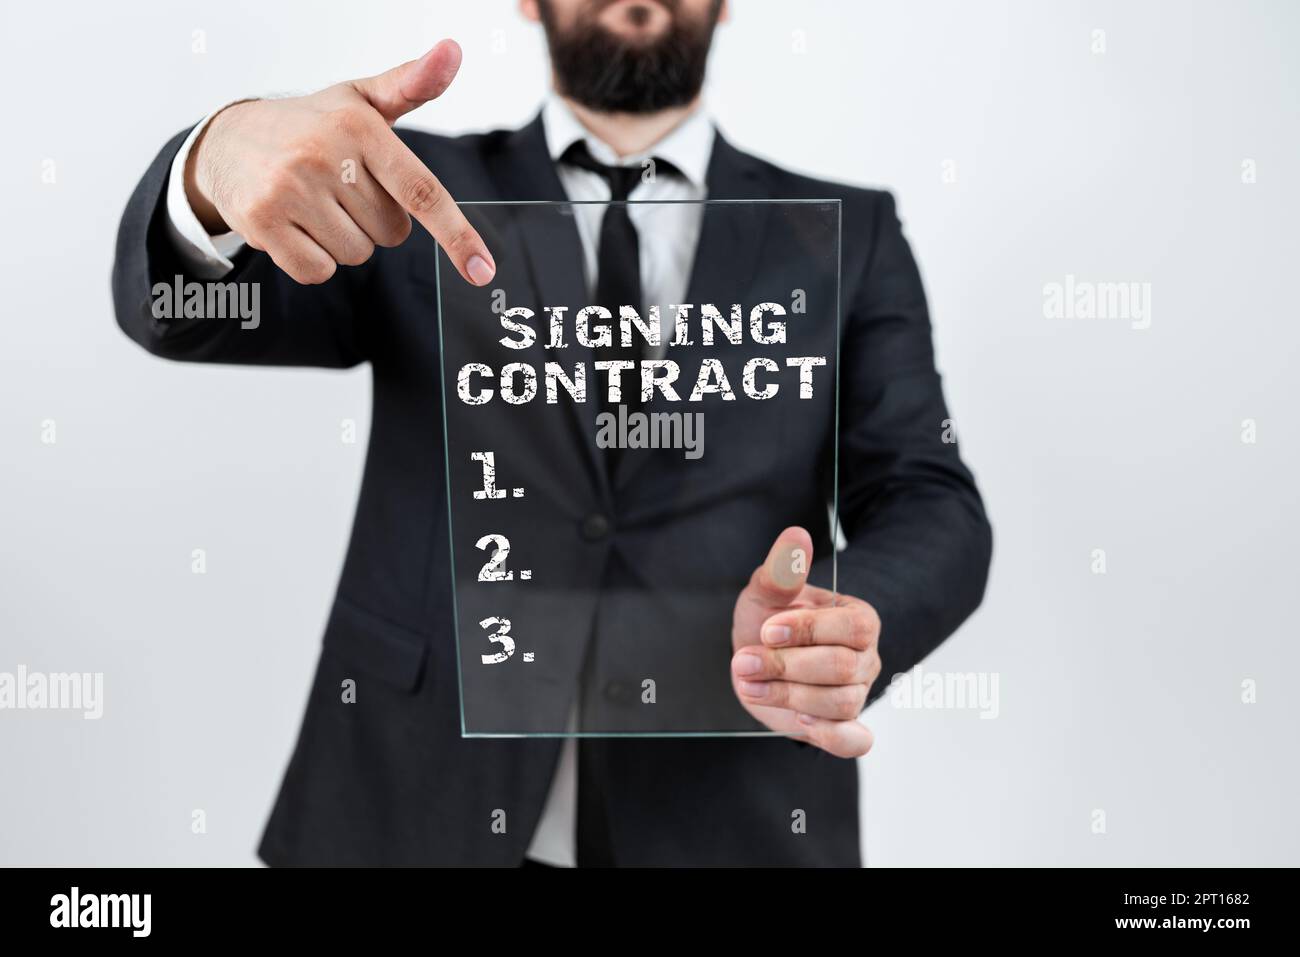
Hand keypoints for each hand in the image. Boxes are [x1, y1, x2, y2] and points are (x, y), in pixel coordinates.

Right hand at [184, 39, 494, 286]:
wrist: (226, 142)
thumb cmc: (311, 125)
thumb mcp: (361, 101)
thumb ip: (412, 84)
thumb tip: (453, 51)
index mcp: (358, 126)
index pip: (421, 191)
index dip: (456, 235)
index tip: (482, 270)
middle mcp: (323, 155)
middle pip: (391, 233)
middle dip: (374, 220)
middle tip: (341, 189)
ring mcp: (290, 189)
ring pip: (356, 254)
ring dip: (343, 240)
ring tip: (315, 203)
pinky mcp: (263, 221)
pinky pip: (318, 271)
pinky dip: (314, 260)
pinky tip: (295, 225)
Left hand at [731, 527, 880, 756]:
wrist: (754, 662)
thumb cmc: (767, 621)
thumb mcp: (766, 593)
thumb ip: (782, 570)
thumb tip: (796, 536)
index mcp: (857, 620)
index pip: (851, 628)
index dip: (808, 631)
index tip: (766, 629)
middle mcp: (864, 659)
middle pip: (843, 669)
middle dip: (787, 666)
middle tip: (744, 662)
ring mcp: (856, 694)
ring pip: (839, 704)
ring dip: (788, 696)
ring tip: (749, 684)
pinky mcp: (842, 727)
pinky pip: (855, 741)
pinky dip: (834, 737)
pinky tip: (802, 725)